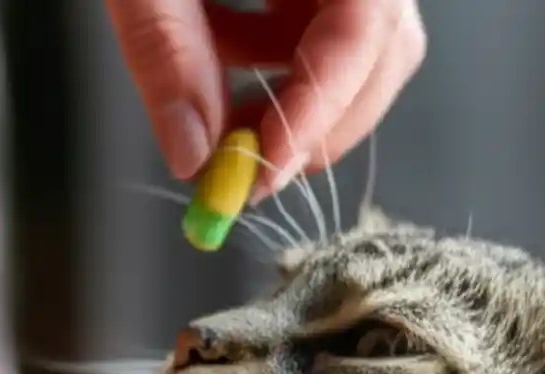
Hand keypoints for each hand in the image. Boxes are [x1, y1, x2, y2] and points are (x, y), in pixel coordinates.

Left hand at [106, 0, 424, 199]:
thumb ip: (164, 51)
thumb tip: (192, 156)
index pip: (366, 30)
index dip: (316, 110)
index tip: (258, 175)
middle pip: (379, 51)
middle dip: (310, 124)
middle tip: (240, 176)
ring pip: (353, 48)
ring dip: (284, 98)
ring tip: (212, 114)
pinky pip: (315, 25)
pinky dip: (266, 64)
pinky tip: (212, 62)